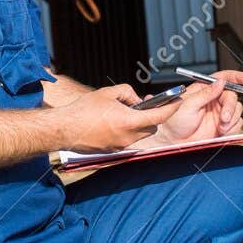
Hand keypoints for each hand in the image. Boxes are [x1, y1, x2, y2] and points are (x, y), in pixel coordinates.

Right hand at [61, 84, 182, 152]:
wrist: (64, 129)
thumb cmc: (84, 110)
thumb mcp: (108, 92)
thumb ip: (128, 92)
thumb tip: (136, 99)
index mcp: (129, 122)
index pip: (159, 116)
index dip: (171, 108)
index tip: (177, 101)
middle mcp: (128, 137)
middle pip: (151, 127)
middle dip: (153, 115)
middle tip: (146, 103)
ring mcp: (121, 146)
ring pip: (140, 134)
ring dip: (139, 123)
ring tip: (126, 111)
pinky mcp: (113, 150)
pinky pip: (127, 139)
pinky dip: (127, 130)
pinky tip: (115, 121)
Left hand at [151, 71, 242, 143]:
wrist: (174, 142)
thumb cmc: (174, 122)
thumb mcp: (188, 105)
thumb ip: (205, 94)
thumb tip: (220, 83)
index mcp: (203, 89)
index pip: (223, 78)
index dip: (236, 76)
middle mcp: (213, 99)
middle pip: (232, 95)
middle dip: (230, 106)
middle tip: (224, 118)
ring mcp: (219, 112)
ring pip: (237, 109)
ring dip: (231, 119)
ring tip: (220, 127)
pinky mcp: (224, 125)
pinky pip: (237, 123)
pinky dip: (232, 128)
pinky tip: (222, 131)